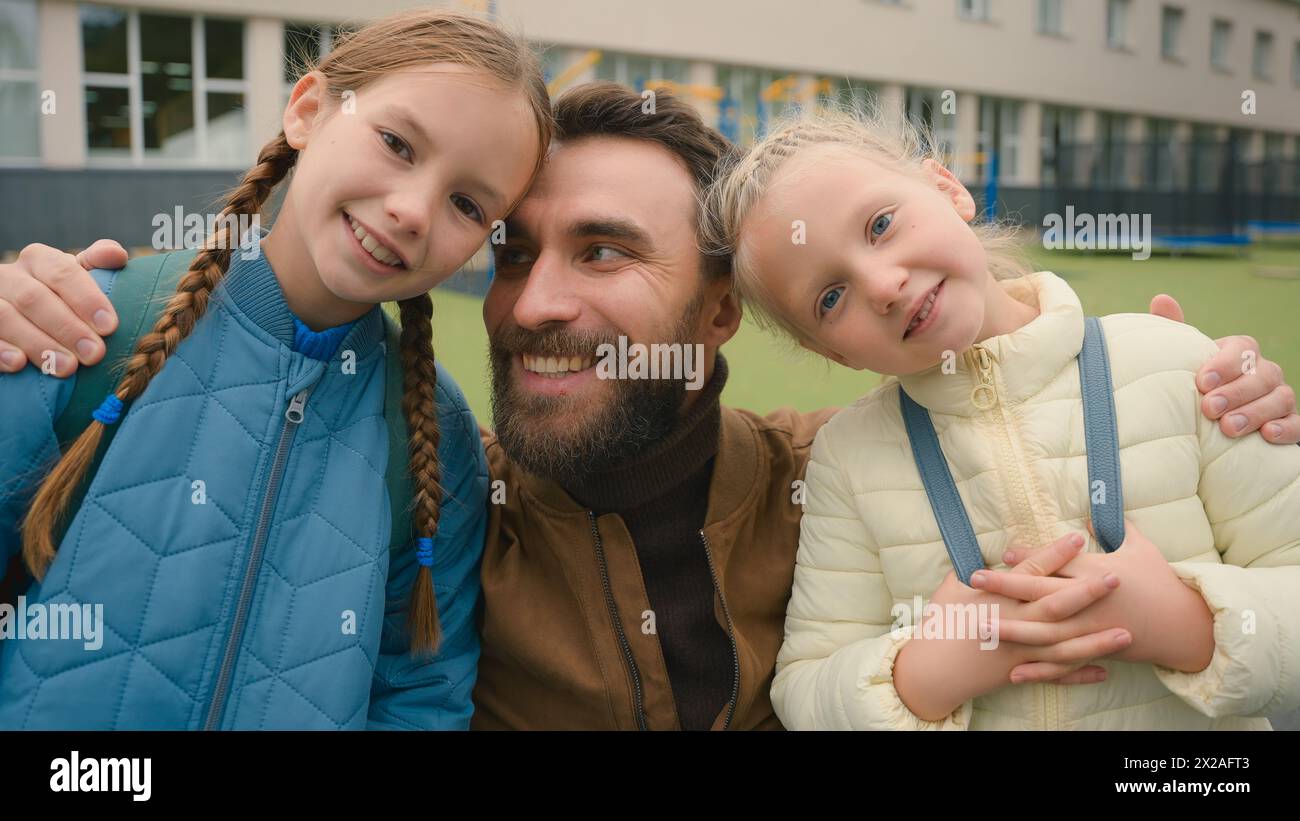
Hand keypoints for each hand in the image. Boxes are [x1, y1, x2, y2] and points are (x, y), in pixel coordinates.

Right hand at [0, 239, 127, 375]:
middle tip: (94, 354)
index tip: (109, 327)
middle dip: (67, 328)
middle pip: (34, 298)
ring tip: (66, 367)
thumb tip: (115, 254)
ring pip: (5, 317)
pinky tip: (18, 364)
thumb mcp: (81, 279)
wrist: (26, 317)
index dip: (86, 299)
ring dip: (38, 344)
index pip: (62, 272)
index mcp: (38, 260)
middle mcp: (9, 276)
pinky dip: (0, 350)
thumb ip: (98, 264)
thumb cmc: (63, 298)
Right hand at [893, 533, 1126, 719]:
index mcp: (997, 600)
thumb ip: (970, 573)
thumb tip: (987, 556)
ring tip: (1126, 633)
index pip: (1031, 573)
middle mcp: (1013, 625)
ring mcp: (1020, 652)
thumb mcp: (950, 592)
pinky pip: (1055, 675)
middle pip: (1056, 607)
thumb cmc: (938, 625)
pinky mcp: (1021, 672)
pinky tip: (1104, 670)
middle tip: (1116, 579)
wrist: (931, 670)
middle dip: (1087, 593)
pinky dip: (1079, 675)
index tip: (1078, 537)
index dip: (1055, 554)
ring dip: (1096, 640)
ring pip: (1064, 646)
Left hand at [996, 520, 1214, 674]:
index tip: (1005, 552)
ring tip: (978, 623)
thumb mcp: (1139, 547)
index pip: (1060, 562)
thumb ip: (1113, 526)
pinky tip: (1014, 671)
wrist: (1184, 624)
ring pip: (1045, 632)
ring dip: (1011, 629)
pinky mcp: (1095, 652)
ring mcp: (1091, 631)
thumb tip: (1090, 512)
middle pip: (1042, 593)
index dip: (1032, 557)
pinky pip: (1063, 662)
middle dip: (1007, 586)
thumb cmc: (1159, 581)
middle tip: (974, 578)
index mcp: (1100, 573)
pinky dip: (1040, 668)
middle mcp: (1091, 603)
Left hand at [1150, 294, 1298, 442]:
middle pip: (1263, 375)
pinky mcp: (1288, 423)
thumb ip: (1175, 333)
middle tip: (1210, 408)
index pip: (1243, 348)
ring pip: (1281, 398)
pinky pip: (1298, 423)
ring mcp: (1279, 397)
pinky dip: (1286, 428)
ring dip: (1255, 412)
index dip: (1225, 364)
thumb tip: (1161, 299)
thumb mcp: (1184, 361)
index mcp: (1240, 354)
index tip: (1202, 382)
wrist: (1207, 423)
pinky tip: (1267, 435)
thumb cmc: (1195, 387)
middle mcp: (1264, 373)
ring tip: (1229, 427)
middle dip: (1236, 392)